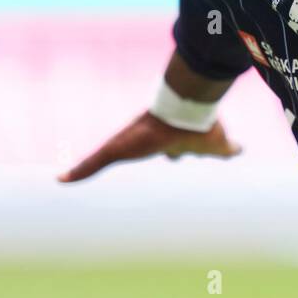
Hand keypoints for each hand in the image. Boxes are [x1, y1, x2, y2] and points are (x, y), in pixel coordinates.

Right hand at [57, 110, 241, 182]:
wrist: (179, 117)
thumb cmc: (149, 133)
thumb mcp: (114, 151)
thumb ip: (89, 165)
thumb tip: (58, 180)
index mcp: (163, 145)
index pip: (167, 152)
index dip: (170, 155)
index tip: (172, 157)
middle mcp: (183, 142)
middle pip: (184, 149)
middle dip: (185, 151)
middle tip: (186, 156)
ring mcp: (203, 142)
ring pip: (211, 145)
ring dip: (216, 147)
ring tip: (225, 151)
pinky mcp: (222, 143)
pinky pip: (231, 148)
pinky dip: (234, 149)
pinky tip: (239, 149)